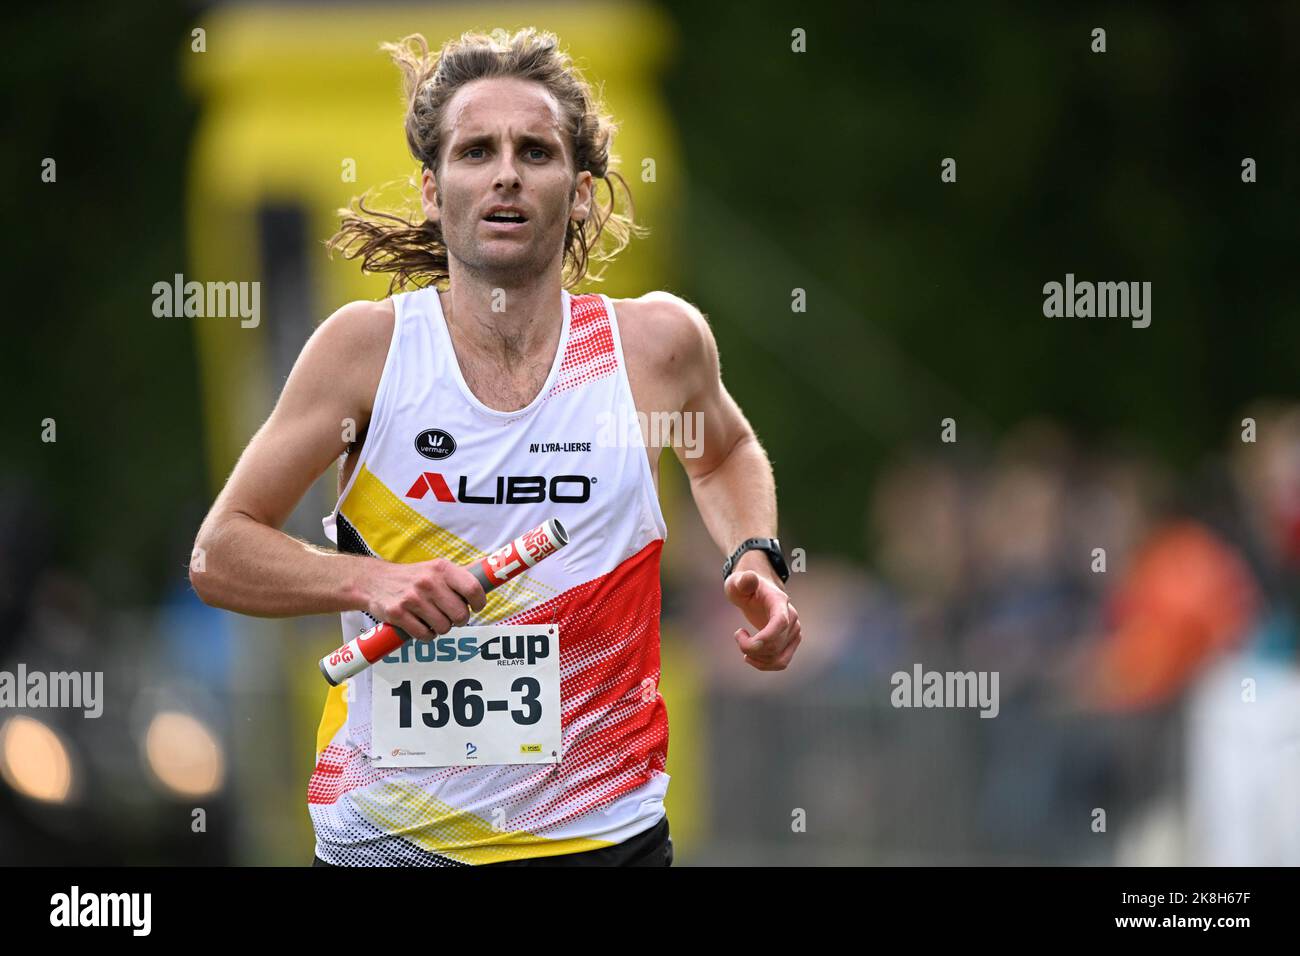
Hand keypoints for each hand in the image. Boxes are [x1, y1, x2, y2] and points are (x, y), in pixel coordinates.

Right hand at [365, 558, 487, 639]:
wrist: (373, 581)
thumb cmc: (412, 577)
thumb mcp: (435, 568)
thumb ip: (459, 575)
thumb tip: (488, 572)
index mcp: (441, 569)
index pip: (473, 588)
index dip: (479, 602)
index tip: (477, 607)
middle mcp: (428, 582)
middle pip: (460, 615)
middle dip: (459, 620)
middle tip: (451, 616)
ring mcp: (412, 599)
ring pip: (443, 628)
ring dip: (441, 628)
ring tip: (432, 618)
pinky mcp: (398, 614)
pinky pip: (425, 636)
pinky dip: (426, 635)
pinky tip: (420, 625)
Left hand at [724, 569, 800, 670]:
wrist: (757, 592)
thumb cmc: (744, 586)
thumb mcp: (738, 582)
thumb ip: (742, 581)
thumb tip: (749, 578)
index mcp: (779, 602)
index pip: (781, 623)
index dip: (766, 637)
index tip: (746, 642)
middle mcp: (792, 618)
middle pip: (775, 644)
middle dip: (751, 647)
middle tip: (738, 634)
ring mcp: (794, 631)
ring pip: (779, 658)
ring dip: (757, 659)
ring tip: (744, 646)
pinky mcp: (791, 642)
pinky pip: (782, 662)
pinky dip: (765, 665)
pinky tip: (750, 656)